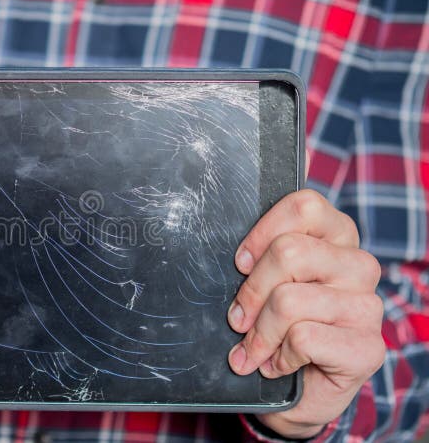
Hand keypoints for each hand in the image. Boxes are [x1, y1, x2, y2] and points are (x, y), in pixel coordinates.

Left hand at [228, 188, 384, 438]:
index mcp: (336, 239)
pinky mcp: (368, 348)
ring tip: (256, 350)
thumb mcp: (263, 285)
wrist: (296, 394)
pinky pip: (303, 337)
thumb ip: (258, 257)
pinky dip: (280, 357)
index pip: (305, 206)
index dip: (262, 233)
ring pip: (289, 300)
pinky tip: (281, 366)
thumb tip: (232, 245)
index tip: (241, 263)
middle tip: (238, 320)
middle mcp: (359, 266)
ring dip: (260, 333)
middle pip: (289, 253)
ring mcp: (367, 307)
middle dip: (250, 292)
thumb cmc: (276, 330)